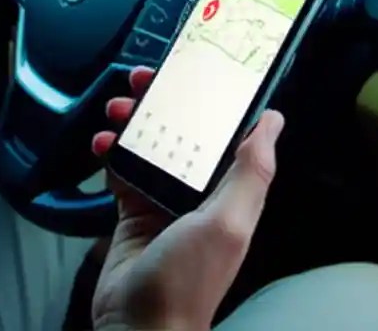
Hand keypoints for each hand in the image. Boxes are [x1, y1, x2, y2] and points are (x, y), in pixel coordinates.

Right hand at [89, 67, 285, 330]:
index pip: (227, 134)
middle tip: (144, 81)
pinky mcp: (134, 213)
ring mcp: (165, 203)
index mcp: (230, 194)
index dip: (212, 101)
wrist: (139, 326)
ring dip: (134, 123)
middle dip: (164, 104)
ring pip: (151, 146)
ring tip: (118, 109)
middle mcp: (200, 196)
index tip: (195, 72)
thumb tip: (273, 123)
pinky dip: (112, 152)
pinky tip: (103, 143)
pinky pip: (123, 171)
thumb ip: (251, 171)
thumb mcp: (228, 222)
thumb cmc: (186, 284)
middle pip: (184, 133)